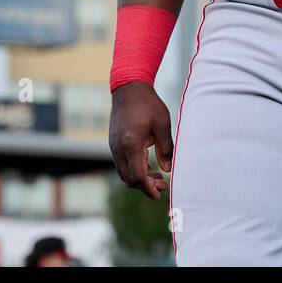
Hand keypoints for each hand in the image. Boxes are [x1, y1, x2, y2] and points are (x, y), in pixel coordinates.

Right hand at [108, 81, 173, 200]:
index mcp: (131, 144)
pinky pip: (122, 164)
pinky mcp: (113, 143)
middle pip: (129, 179)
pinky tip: (148, 164)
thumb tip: (168, 170)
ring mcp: (113, 146)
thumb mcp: (162, 124)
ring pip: (124, 173)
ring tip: (158, 176)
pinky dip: (134, 169)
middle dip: (146, 186)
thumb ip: (166, 148)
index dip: (148, 188)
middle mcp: (118, 148)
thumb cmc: (148, 104)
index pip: (137, 176)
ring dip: (140, 179)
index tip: (160, 194)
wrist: (128, 88)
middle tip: (164, 184)